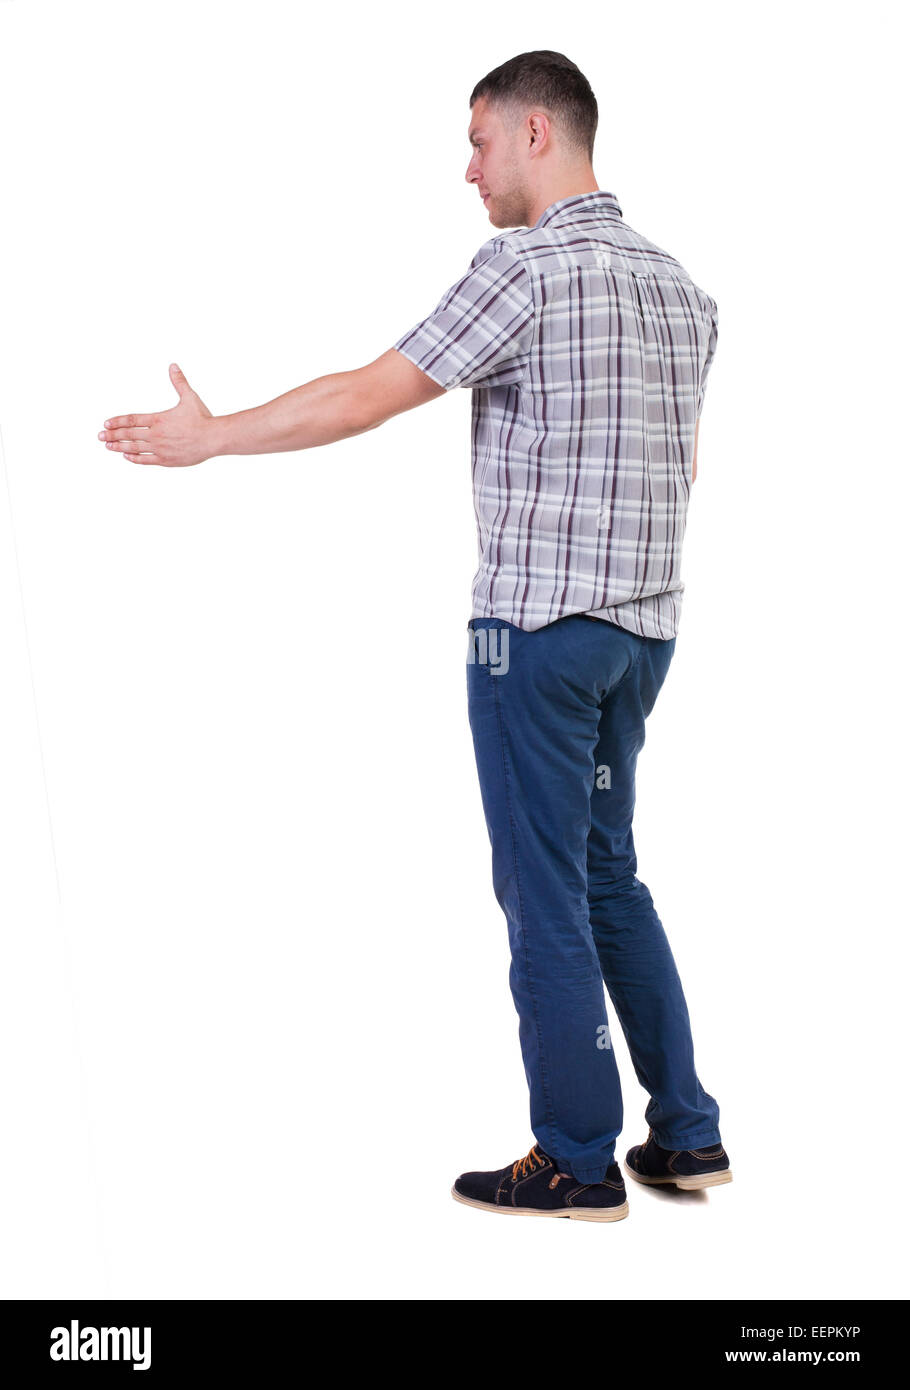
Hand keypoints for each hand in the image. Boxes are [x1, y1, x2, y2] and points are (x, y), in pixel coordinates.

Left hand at [98, 363, 216, 466]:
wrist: (214, 438)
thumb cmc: (203, 418)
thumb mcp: (189, 397)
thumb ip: (179, 382)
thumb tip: (173, 366)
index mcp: (159, 419)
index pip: (132, 420)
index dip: (117, 421)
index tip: (106, 424)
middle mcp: (156, 435)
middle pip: (129, 434)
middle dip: (113, 435)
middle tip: (100, 436)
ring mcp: (161, 449)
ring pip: (135, 448)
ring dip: (120, 447)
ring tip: (108, 446)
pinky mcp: (167, 460)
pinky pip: (147, 460)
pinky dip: (135, 458)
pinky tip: (126, 456)